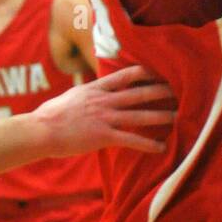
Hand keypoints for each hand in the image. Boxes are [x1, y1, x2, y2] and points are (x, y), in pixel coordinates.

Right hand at [36, 66, 175, 156]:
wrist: (40, 131)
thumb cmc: (52, 114)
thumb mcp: (73, 95)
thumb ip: (90, 91)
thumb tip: (98, 88)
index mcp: (97, 88)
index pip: (127, 75)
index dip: (147, 73)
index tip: (161, 73)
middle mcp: (104, 100)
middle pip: (140, 92)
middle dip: (162, 91)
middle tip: (180, 91)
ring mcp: (104, 118)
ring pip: (140, 115)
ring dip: (162, 116)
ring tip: (179, 116)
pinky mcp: (103, 136)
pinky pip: (131, 140)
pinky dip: (148, 144)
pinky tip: (161, 148)